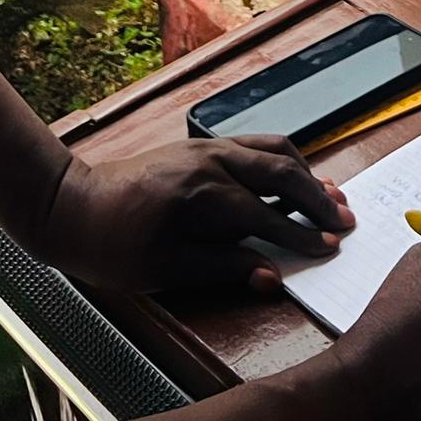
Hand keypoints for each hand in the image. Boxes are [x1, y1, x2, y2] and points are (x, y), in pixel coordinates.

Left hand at [39, 137, 354, 295]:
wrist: (74, 206)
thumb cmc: (114, 246)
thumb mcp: (166, 271)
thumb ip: (224, 269)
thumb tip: (272, 277)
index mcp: (204, 197)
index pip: (267, 218)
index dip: (302, 236)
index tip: (330, 248)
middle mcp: (213, 162)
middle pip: (282, 173)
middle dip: (317, 199)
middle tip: (346, 219)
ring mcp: (209, 148)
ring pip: (273, 150)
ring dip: (306, 174)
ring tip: (330, 196)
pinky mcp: (202, 145)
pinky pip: (255, 144)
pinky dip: (283, 159)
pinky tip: (293, 174)